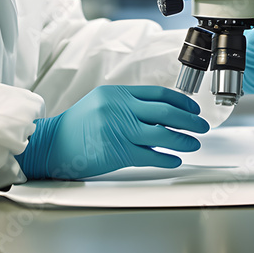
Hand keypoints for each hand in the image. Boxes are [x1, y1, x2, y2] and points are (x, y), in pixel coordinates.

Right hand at [15, 85, 208, 179]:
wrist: (51, 144)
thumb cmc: (76, 126)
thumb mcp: (100, 103)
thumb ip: (127, 104)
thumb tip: (159, 112)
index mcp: (117, 93)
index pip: (158, 94)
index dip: (181, 101)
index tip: (193, 108)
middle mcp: (119, 108)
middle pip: (165, 111)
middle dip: (189, 119)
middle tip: (202, 125)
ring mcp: (118, 130)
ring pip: (162, 134)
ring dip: (183, 139)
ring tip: (194, 142)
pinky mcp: (116, 152)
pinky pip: (149, 155)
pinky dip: (166, 157)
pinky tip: (175, 158)